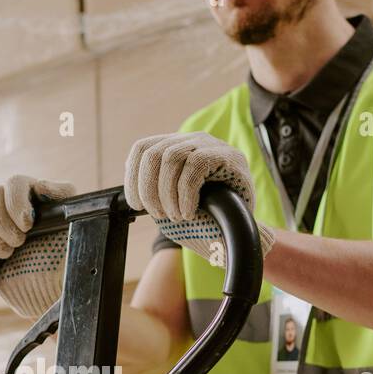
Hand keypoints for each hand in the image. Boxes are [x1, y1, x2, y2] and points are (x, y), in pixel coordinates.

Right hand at [0, 174, 75, 317]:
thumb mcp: (67, 218)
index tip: (27, 225)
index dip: (16, 203)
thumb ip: (60, 197)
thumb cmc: (60, 241)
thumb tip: (40, 185)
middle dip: (3, 223)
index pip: (14, 183)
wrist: (45, 273)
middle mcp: (6, 195)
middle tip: (18, 243)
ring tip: (5, 253)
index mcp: (29, 188)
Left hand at [123, 132, 274, 265]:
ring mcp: (211, 145)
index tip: (136, 205)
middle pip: (153, 153)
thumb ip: (154, 192)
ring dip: (167, 193)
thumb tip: (134, 192)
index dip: (133, 177)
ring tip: (177, 216)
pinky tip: (189, 211)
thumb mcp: (172, 205)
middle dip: (149, 190)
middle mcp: (192, 140)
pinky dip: (185, 194)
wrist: (240, 233)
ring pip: (171, 157)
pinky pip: (195, 165)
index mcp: (176, 148)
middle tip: (159, 214)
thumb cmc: (204, 219)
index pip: (142, 148)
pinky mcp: (228, 155)